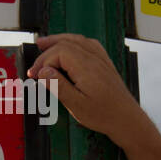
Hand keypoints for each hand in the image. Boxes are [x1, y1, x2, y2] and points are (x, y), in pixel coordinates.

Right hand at [27, 33, 144, 142]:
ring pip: (77, 40)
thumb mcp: (76, 105)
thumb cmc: (104, 115)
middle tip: (34, 63)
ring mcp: (101, 60)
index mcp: (86, 68)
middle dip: (47, 50)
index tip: (34, 75)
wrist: (127, 119)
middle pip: (66, 43)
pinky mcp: (105, 64)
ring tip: (44, 43)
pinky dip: (75, 41)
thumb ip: (58, 86)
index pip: (59, 53)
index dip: (43, 62)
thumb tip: (43, 71)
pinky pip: (89, 44)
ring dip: (59, 40)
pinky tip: (70, 45)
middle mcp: (94, 59)